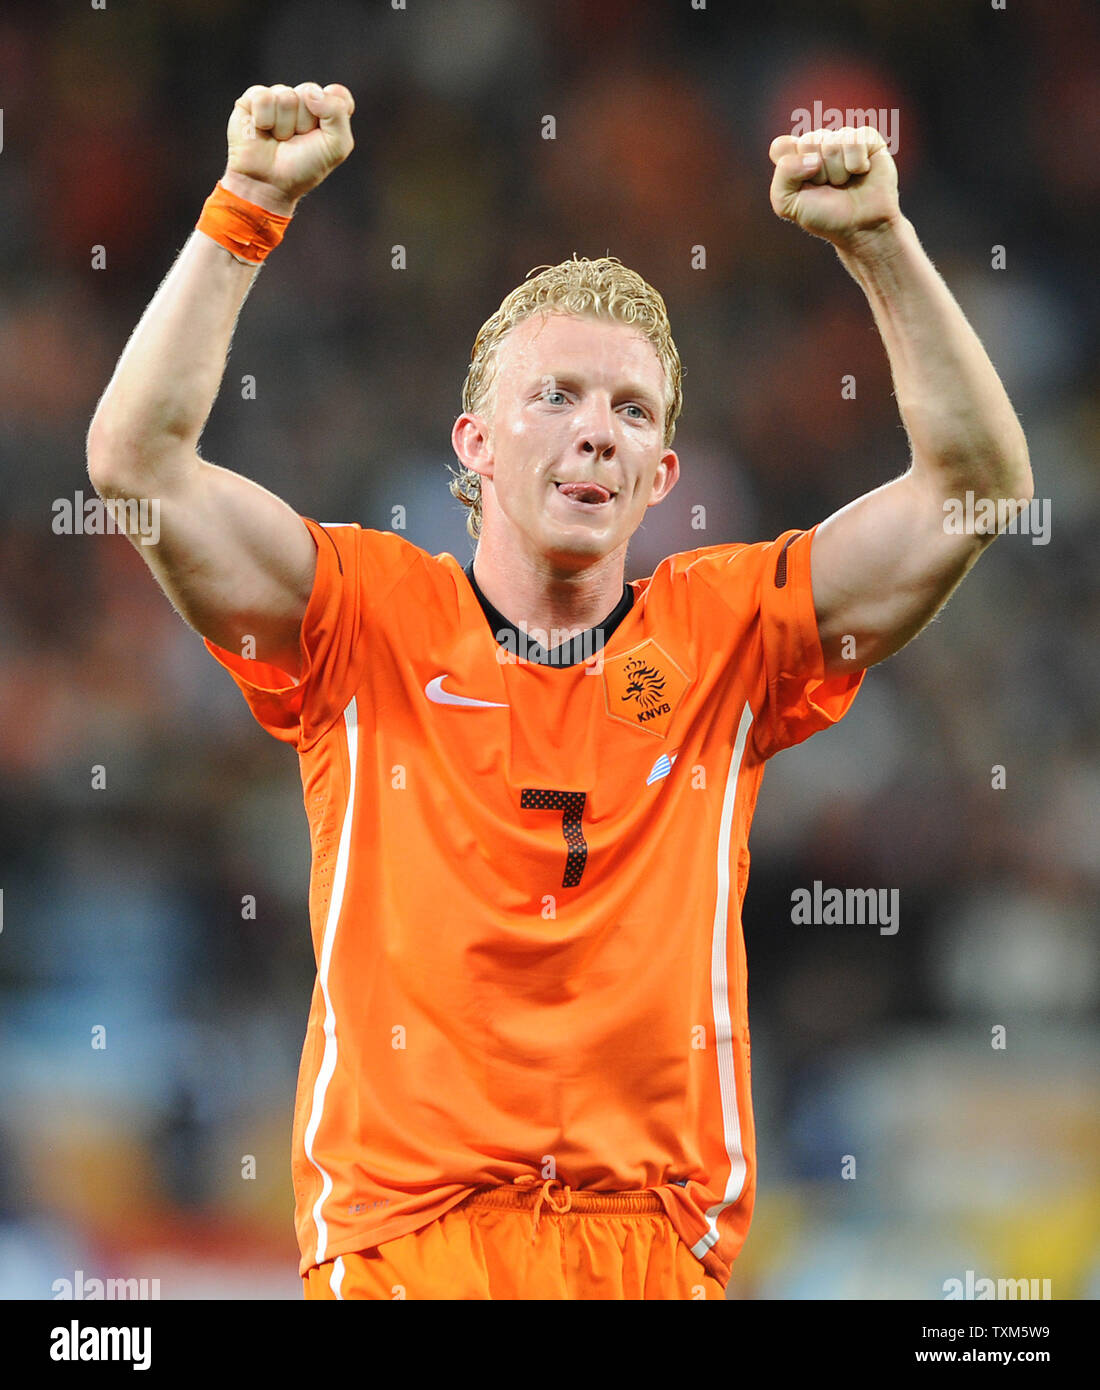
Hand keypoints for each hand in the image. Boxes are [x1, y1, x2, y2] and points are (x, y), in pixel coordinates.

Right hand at [223, 82, 354, 214]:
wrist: (270, 184)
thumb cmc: (304, 168)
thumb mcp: (336, 147)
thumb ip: (338, 113)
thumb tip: (311, 91)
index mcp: (326, 110)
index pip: (338, 94)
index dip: (331, 112)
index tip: (323, 134)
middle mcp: (303, 100)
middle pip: (310, 91)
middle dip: (305, 122)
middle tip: (296, 140)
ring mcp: (278, 97)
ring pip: (286, 96)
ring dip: (283, 125)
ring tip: (279, 138)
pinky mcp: (253, 99)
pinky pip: (263, 97)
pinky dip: (264, 120)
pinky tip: (262, 130)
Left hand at [768, 126, 899, 247]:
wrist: (860, 228)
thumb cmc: (824, 216)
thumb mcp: (788, 204)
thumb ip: (783, 175)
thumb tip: (814, 158)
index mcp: (795, 157)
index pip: (780, 146)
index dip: (790, 167)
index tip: (803, 186)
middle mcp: (818, 143)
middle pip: (808, 142)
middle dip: (817, 173)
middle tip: (828, 187)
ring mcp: (842, 138)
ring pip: (832, 143)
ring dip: (838, 172)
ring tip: (845, 182)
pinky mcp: (866, 138)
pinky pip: (855, 141)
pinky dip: (857, 164)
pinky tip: (861, 172)